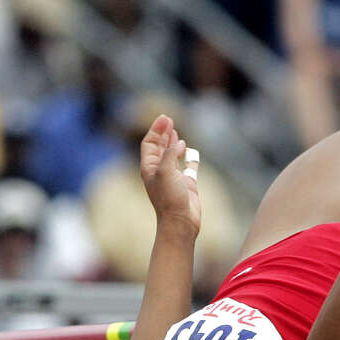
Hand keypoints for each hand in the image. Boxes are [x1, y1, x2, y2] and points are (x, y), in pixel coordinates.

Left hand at [140, 114, 200, 235]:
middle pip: (159, 147)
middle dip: (163, 133)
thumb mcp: (165, 171)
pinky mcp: (186, 184)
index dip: (156, 130)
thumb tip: (180, 143)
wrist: (181, 221)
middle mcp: (160, 171)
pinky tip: (189, 150)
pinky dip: (188, 157)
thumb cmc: (169, 198)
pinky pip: (187, 166)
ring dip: (173, 143)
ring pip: (172, 155)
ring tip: (176, 131)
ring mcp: (173, 177)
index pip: (150, 143)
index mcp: (149, 167)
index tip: (165, 118)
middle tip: (170, 120)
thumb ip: (171, 154)